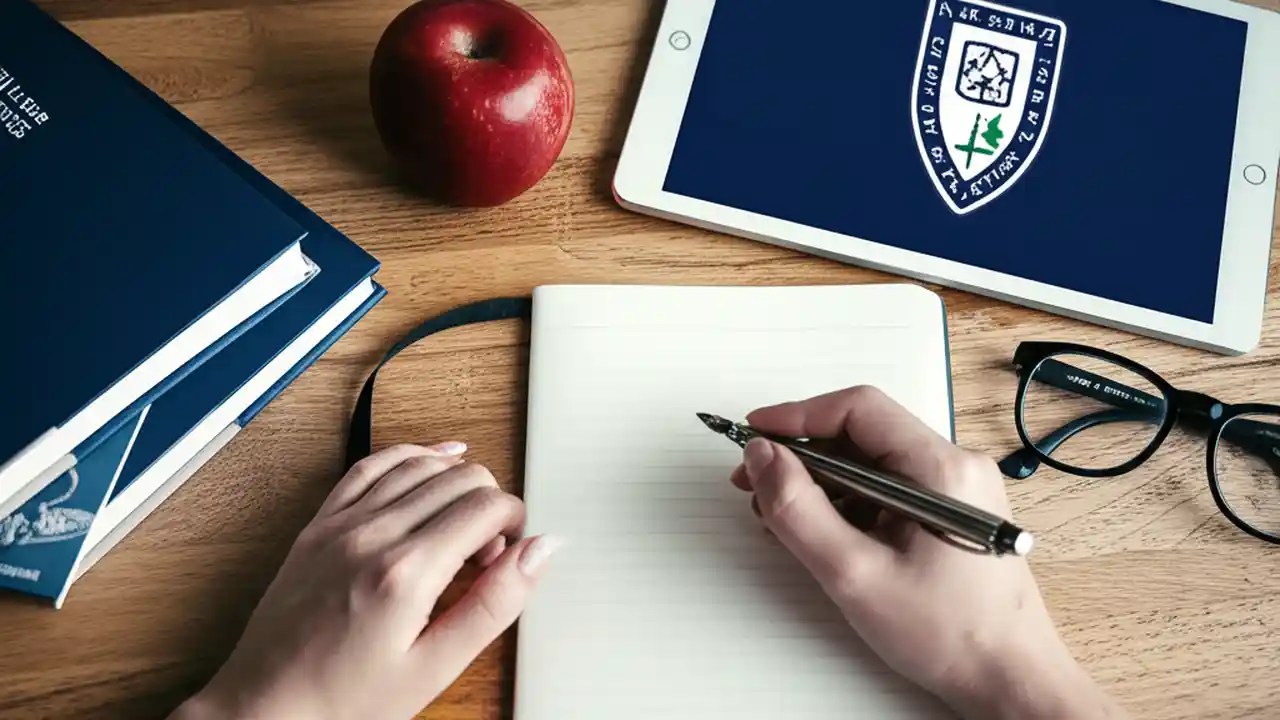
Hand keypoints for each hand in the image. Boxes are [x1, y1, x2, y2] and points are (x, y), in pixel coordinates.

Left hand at [170, 443, 560, 719]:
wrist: (266, 708)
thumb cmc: (344, 700)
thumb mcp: (435, 667)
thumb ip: (494, 604)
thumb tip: (537, 553)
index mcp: (407, 573)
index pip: (486, 506)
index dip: (516, 520)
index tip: (514, 548)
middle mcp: (372, 535)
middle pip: (459, 478)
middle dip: (490, 503)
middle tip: (489, 548)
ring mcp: (341, 524)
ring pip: (419, 463)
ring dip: (455, 479)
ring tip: (464, 517)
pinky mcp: (319, 524)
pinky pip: (370, 465)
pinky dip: (408, 454)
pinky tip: (429, 460)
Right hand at [730, 387, 1126, 719]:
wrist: (1010, 680)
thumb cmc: (951, 635)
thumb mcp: (855, 573)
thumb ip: (799, 509)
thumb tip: (762, 457)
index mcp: (941, 469)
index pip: (858, 409)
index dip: (797, 415)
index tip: (754, 434)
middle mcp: (955, 467)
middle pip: (862, 434)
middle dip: (802, 454)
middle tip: (756, 482)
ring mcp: (955, 490)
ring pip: (871, 463)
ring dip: (820, 482)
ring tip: (781, 518)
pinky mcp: (949, 513)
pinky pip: (887, 489)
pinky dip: (846, 503)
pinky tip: (818, 533)